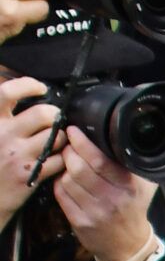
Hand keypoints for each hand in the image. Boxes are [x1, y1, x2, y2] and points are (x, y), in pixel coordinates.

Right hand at [0, 76, 64, 220]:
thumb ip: (1, 117)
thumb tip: (19, 94)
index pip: (6, 93)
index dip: (28, 85)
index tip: (40, 88)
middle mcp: (3, 135)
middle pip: (44, 114)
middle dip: (55, 115)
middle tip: (54, 120)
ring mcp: (18, 155)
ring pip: (56, 137)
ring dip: (62, 138)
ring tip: (56, 141)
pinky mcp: (31, 174)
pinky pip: (59, 159)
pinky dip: (62, 158)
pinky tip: (55, 159)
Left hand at [52, 128, 157, 260]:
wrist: (127, 245)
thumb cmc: (133, 208)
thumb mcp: (143, 186)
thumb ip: (131, 165)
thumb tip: (113, 138)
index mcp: (129, 187)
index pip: (100, 160)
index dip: (82, 143)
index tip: (73, 131)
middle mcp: (112, 199)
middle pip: (79, 168)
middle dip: (69, 151)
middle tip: (68, 144)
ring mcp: (94, 212)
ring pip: (67, 179)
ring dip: (64, 167)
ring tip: (69, 163)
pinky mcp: (79, 221)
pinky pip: (61, 194)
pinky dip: (60, 183)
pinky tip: (67, 181)